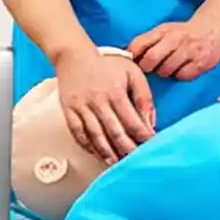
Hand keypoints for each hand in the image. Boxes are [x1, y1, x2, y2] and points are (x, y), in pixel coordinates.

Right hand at [54, 50, 155, 164]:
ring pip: (96, 136)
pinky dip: (88, 146)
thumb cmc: (105, 65)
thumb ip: (144, 97)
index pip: (132, 122)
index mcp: (116, 92)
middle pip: (115, 132)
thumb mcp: (132, 73)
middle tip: (134, 162)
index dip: (142, 137)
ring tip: (115, 163)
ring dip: (107, 153)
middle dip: (126, 150)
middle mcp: (99, 101)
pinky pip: (78, 133)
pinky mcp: (69, 110)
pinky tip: (96, 153)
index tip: (149, 147)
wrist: (74, 56)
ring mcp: (82, 107)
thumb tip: (150, 122)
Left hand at [128, 18, 219, 80]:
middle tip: (151, 68)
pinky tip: (181, 69)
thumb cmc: (181, 32)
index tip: (131, 63)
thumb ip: (145, 41)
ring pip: (166, 70)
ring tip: (168, 66)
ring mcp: (190, 51)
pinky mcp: (201, 63)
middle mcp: (176, 39)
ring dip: (164, 72)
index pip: (140, 43)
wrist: (211, 28)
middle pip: (151, 59)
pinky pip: (182, 76)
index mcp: (164, 30)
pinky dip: (180, 75)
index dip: (133, 56)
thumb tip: (125, 54)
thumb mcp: (163, 30)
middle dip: (147, 67)